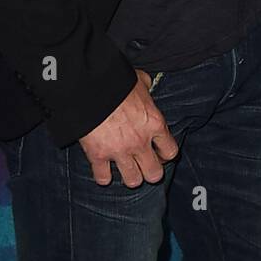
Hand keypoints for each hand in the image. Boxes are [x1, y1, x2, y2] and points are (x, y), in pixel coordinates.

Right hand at [78, 70, 177, 186]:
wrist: (90, 86)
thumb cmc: (117, 82)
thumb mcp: (139, 80)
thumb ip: (146, 87)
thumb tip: (146, 85)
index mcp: (154, 123)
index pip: (170, 151)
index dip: (165, 155)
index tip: (159, 153)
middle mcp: (140, 142)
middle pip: (154, 174)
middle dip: (150, 172)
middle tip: (143, 165)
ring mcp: (119, 151)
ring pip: (132, 180)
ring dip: (130, 176)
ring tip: (126, 169)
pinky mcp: (98, 155)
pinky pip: (103, 178)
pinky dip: (103, 176)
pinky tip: (104, 170)